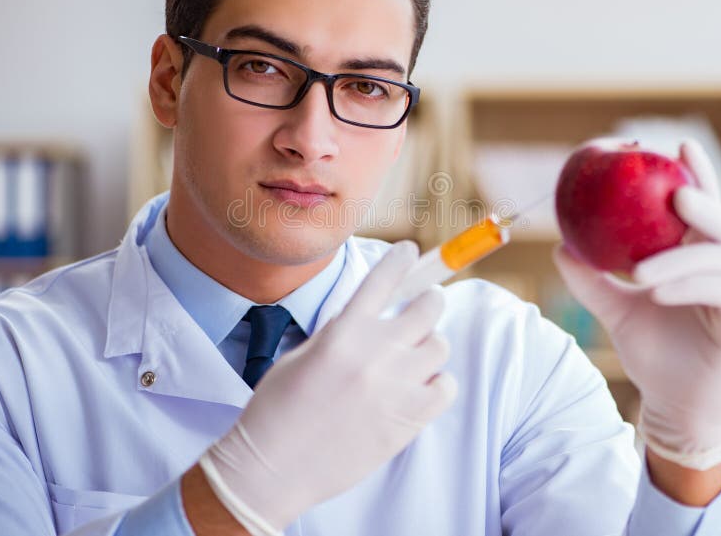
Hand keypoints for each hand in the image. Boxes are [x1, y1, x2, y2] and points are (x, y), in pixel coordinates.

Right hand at [198, 241, 456, 533]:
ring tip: (414, 355)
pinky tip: (420, 387)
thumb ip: (340, 331)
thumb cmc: (277, 409)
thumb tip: (371, 317)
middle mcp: (375, 352)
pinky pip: (446, 386)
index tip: (410, 251)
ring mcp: (396, 386)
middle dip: (429, 300)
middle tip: (424, 306)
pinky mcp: (409, 420)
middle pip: (429, 306)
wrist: (273, 468)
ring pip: (440, 345)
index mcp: (344, 331)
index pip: (383, 279)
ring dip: (429, 345)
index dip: (401, 259)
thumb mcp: (302, 354)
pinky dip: (437, 383)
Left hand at [553, 138, 720, 469]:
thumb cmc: (653, 351)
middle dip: (703, 203)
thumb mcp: (615, 309)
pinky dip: (691, 287)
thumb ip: (592, 278)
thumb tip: (560, 246)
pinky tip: (659, 291)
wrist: (673, 404)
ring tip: (642, 270)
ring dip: (682, 259)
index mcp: (698, 256)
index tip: (678, 144)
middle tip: (675, 193)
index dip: (697, 173)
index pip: (702, 208)